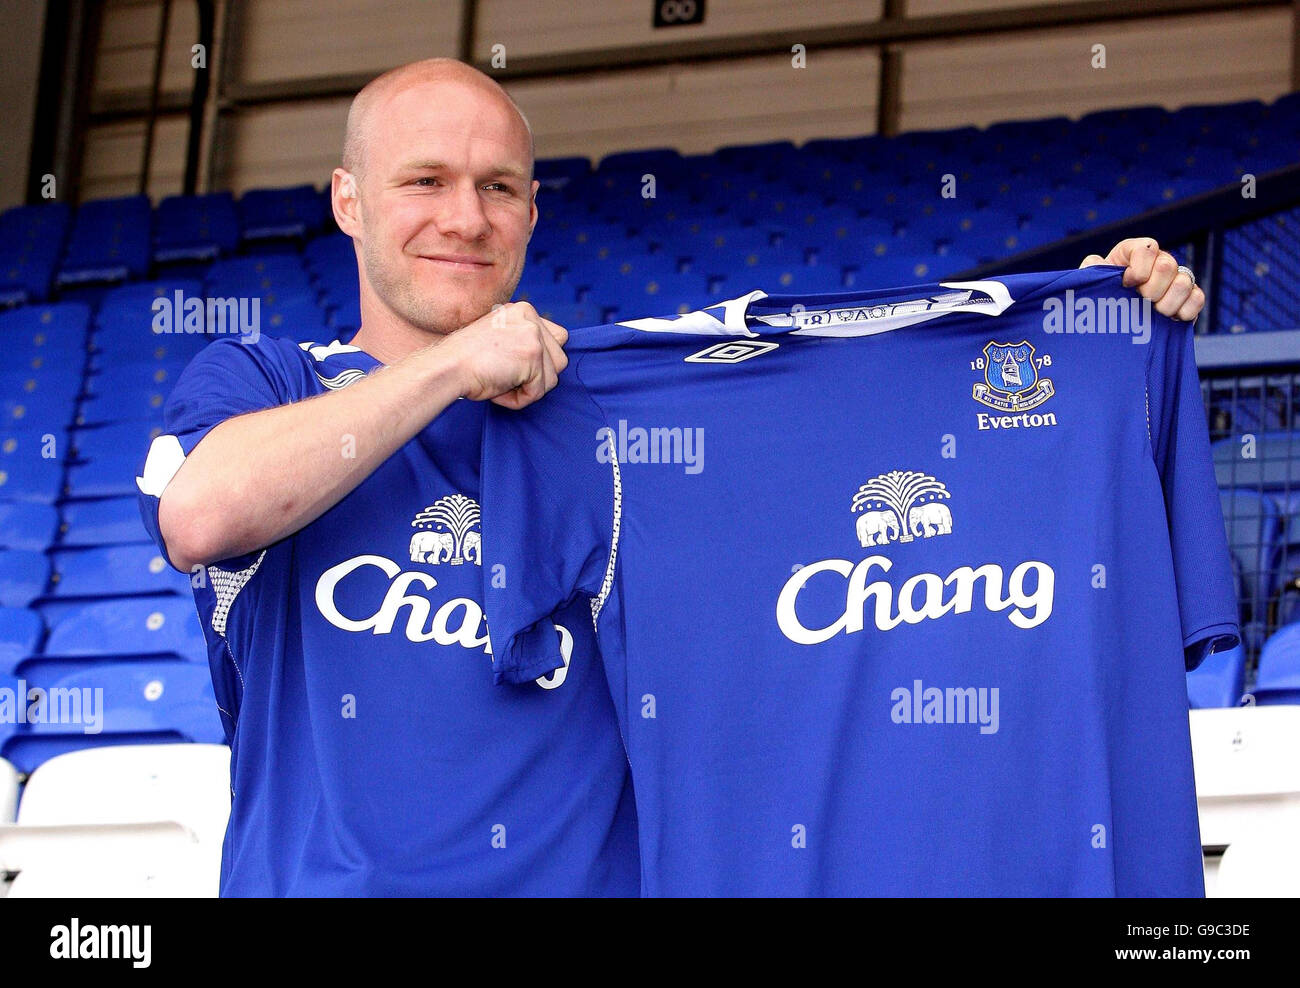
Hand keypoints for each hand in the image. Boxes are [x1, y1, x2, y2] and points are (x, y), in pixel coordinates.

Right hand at [443, 301, 569, 408]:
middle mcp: (531, 317)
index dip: (537, 361)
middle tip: (503, 374)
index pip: (556, 339)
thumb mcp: (499, 340)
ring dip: (527, 388)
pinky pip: (539, 391)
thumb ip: (523, 341)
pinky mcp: (534, 355)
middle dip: (536, 376)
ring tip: (500, 381)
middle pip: (559, 359)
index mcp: (522, 310)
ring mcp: (534, 334)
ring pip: (552, 378)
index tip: (509, 364)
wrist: (446, 368)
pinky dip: (519, 399)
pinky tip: (498, 388)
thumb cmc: (465, 361)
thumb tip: (553, 360)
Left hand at [1080, 238, 1203, 320]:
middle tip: (1141, 302)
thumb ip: (1089, 272)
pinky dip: (1184, 312)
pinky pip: (1197, 299)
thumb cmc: (1100, 300)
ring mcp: (1176, 280)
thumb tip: (1094, 261)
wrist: (1114, 325)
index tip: (1127, 284)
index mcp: (1134, 254)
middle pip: (1167, 265)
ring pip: (1184, 283)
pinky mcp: (1189, 299)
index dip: (1139, 268)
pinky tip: (1168, 320)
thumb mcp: (1090, 285)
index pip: (1148, 248)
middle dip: (1151, 290)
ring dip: (1166, 304)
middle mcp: (1159, 262)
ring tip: (1153, 314)